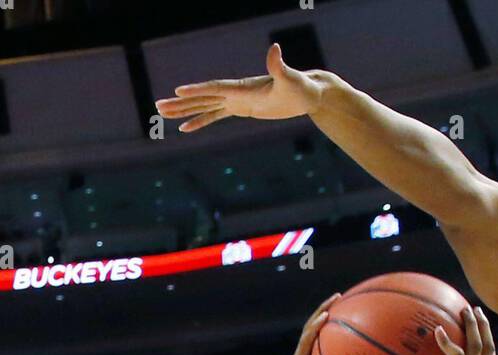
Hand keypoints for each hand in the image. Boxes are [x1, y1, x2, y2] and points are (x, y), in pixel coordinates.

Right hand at [156, 44, 324, 132]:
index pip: (215, 88)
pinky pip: (215, 116)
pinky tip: (186, 128)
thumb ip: (279, 66)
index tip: (177, 92)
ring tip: (163, 114)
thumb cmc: (300, 87)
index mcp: (243, 87)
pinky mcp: (241, 109)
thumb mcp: (290, 79)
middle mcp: (235, 92)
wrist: (306, 94)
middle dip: (181, 103)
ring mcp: (236, 100)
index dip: (197, 90)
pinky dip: (200, 121)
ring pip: (205, 106)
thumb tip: (275, 49)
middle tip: (158, 107)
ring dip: (184, 111)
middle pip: (203, 97)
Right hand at [264, 295, 339, 354]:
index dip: (334, 324)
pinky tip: (326, 317)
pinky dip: (315, 328)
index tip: (350, 311)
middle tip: (345, 296)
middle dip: (329, 310)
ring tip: (337, 298)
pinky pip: (306, 343)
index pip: (323, 339)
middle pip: (316, 327)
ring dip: (323, 311)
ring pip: (310, 329)